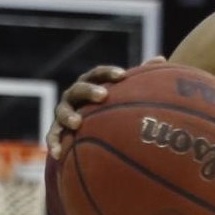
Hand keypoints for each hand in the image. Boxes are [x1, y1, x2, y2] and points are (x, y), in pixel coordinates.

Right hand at [45, 58, 165, 159]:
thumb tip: (161, 59)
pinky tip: (58, 154)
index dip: (108, 73)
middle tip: (103, 95)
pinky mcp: (56, 130)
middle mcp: (74, 96)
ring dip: (68, 116)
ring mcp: (63, 112)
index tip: (123, 75)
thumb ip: (138, 79)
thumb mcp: (121, 93)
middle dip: (90, 91)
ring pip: (62, 112)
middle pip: (79, 89)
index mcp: (90, 84)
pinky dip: (53, 143)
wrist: (84, 125)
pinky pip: (53, 136)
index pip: (97, 74)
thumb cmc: (108, 107)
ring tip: (77, 123)